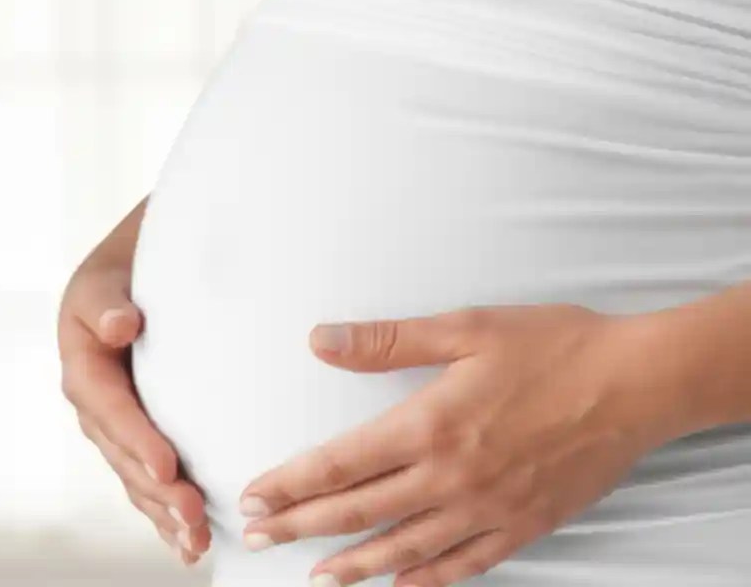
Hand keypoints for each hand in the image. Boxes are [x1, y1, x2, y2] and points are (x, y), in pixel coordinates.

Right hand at [58, 258, 210, 563]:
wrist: (128, 278)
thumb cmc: (122, 274)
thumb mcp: (105, 280)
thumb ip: (108, 303)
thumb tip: (119, 324)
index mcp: (84, 369)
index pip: (112, 411)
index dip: (138, 442)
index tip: (169, 470)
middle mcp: (95, 407)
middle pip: (125, 457)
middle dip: (158, 493)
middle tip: (195, 518)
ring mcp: (114, 429)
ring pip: (136, 479)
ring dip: (164, 514)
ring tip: (196, 544)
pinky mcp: (135, 440)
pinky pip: (146, 482)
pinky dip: (164, 516)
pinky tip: (189, 546)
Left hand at [239, 303, 679, 586]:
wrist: (638, 382)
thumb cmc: (553, 347)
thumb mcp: (465, 328)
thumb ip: (387, 340)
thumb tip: (320, 340)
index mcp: (429, 426)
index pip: (338, 465)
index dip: (289, 484)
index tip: (253, 497)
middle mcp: (450, 477)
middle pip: (357, 512)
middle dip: (300, 527)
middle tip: (257, 538)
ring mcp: (487, 508)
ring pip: (404, 547)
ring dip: (352, 564)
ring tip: (315, 576)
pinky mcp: (522, 525)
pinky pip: (464, 564)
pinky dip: (426, 579)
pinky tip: (399, 586)